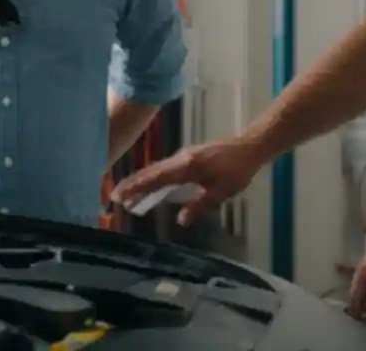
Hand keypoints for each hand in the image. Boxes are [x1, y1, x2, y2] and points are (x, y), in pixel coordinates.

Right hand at [111, 137, 268, 225]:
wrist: (250, 146)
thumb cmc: (237, 170)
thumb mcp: (221, 191)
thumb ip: (201, 205)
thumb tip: (180, 220)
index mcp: (186, 166)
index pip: (156, 178)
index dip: (136, 187)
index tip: (120, 195)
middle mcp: (181, 159)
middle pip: (151, 172)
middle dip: (132, 184)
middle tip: (114, 197)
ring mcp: (184, 156)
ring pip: (157, 169)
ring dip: (141, 180)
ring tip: (127, 194)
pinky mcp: (189, 157)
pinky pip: (165, 168)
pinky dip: (153, 177)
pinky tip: (150, 185)